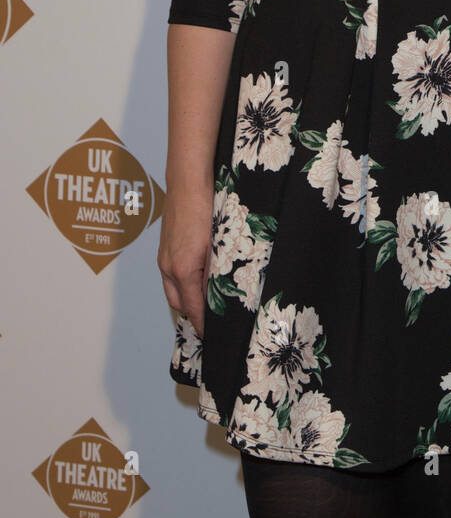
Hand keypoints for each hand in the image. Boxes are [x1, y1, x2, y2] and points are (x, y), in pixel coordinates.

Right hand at [157, 184, 212, 338]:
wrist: (187, 182)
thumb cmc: (206, 209)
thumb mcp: (218, 245)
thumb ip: (216, 272)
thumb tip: (219, 294)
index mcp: (183, 269)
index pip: (192, 308)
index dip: (202, 324)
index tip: (210, 335)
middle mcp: (168, 267)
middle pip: (178, 303)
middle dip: (192, 314)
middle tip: (209, 322)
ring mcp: (164, 257)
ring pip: (173, 289)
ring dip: (186, 298)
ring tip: (204, 302)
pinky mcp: (164, 248)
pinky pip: (170, 274)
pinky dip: (181, 283)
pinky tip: (195, 277)